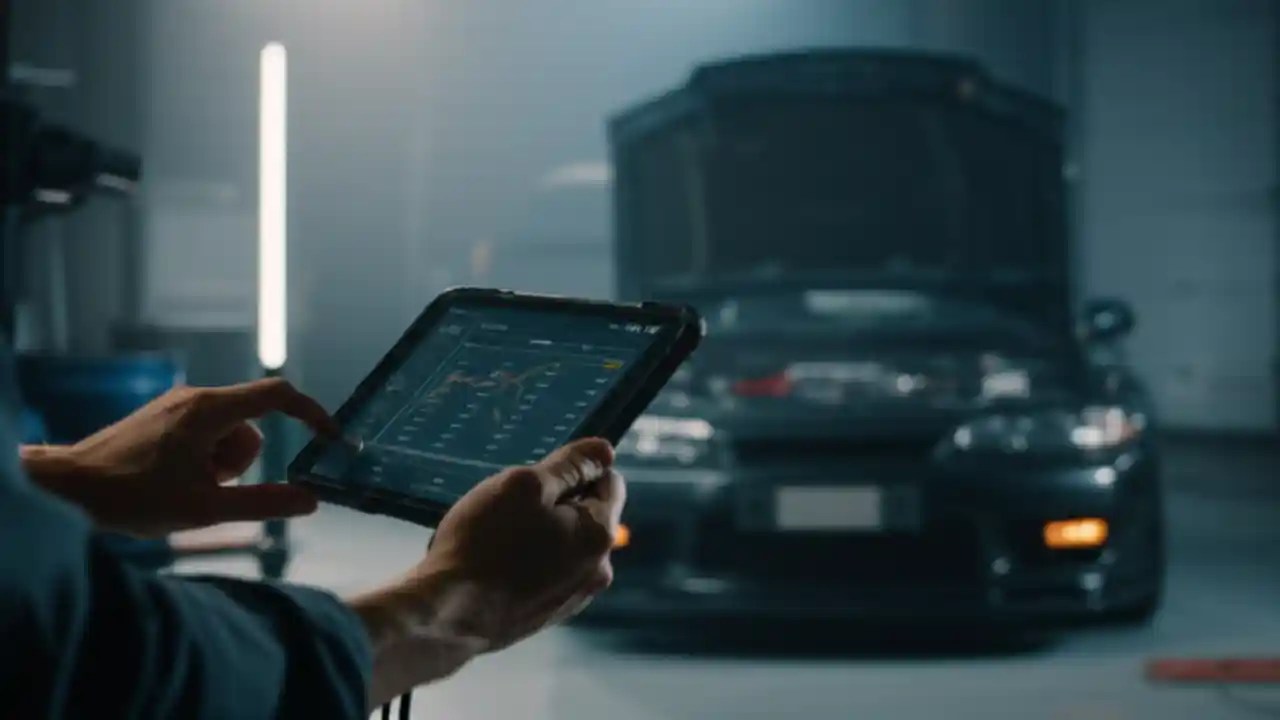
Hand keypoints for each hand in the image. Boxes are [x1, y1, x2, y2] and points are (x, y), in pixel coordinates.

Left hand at [22, 378, 337, 536]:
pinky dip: (203, 458)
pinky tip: (172, 480)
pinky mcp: (163, 416)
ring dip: (221, 464)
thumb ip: (264, 503)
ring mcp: (177, 405)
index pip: (279, 395)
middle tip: (210, 489)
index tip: (330, 437)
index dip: (312, 413)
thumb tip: (311, 500)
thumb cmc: (133, 497)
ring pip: (229, 433)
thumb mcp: (205, 508)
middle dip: (243, 462)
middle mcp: (196, 398)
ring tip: (185, 487)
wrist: (67, 488)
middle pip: (252, 424)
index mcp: (210, 411)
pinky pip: (205, 433)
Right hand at [349, 438, 624, 705]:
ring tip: (494, 538)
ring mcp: (572, 596)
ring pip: (562, 543)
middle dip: (553, 502)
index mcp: (600, 535)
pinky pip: (544, 572)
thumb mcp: (526, 485)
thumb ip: (571, 465)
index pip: (609, 482)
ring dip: (536, 532)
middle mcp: (596, 569)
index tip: (537, 475)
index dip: (575, 469)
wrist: (448, 615)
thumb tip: (605, 451)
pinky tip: (490, 564)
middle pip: (585, 514)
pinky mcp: (546, 614)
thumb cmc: (484, 543)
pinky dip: (524, 561)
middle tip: (509, 507)